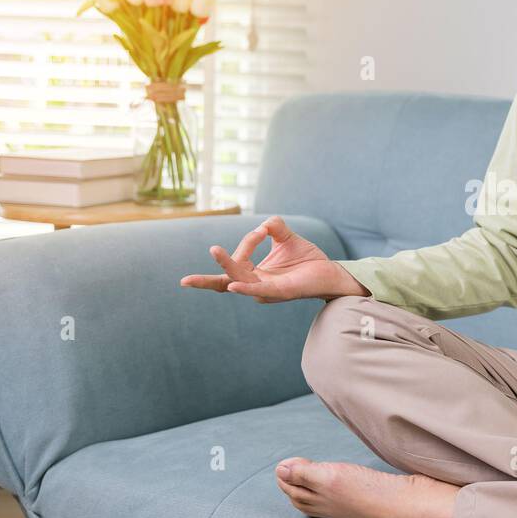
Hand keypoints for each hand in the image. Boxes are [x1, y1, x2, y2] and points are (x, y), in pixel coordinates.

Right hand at [179, 215, 356, 302]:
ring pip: (241, 281)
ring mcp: (268, 291)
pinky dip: (246, 288)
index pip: (239, 259)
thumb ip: (273, 227)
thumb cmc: (308, 260)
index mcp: (255, 275)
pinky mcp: (282, 292)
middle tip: (184, 281)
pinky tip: (233, 286)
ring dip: (227, 267)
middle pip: (227, 282)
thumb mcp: (287, 238)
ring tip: (214, 252)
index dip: (247, 242)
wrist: (332, 273)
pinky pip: (261, 291)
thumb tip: (263, 225)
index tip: (263, 231)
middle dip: (206, 281)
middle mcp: (258, 285)